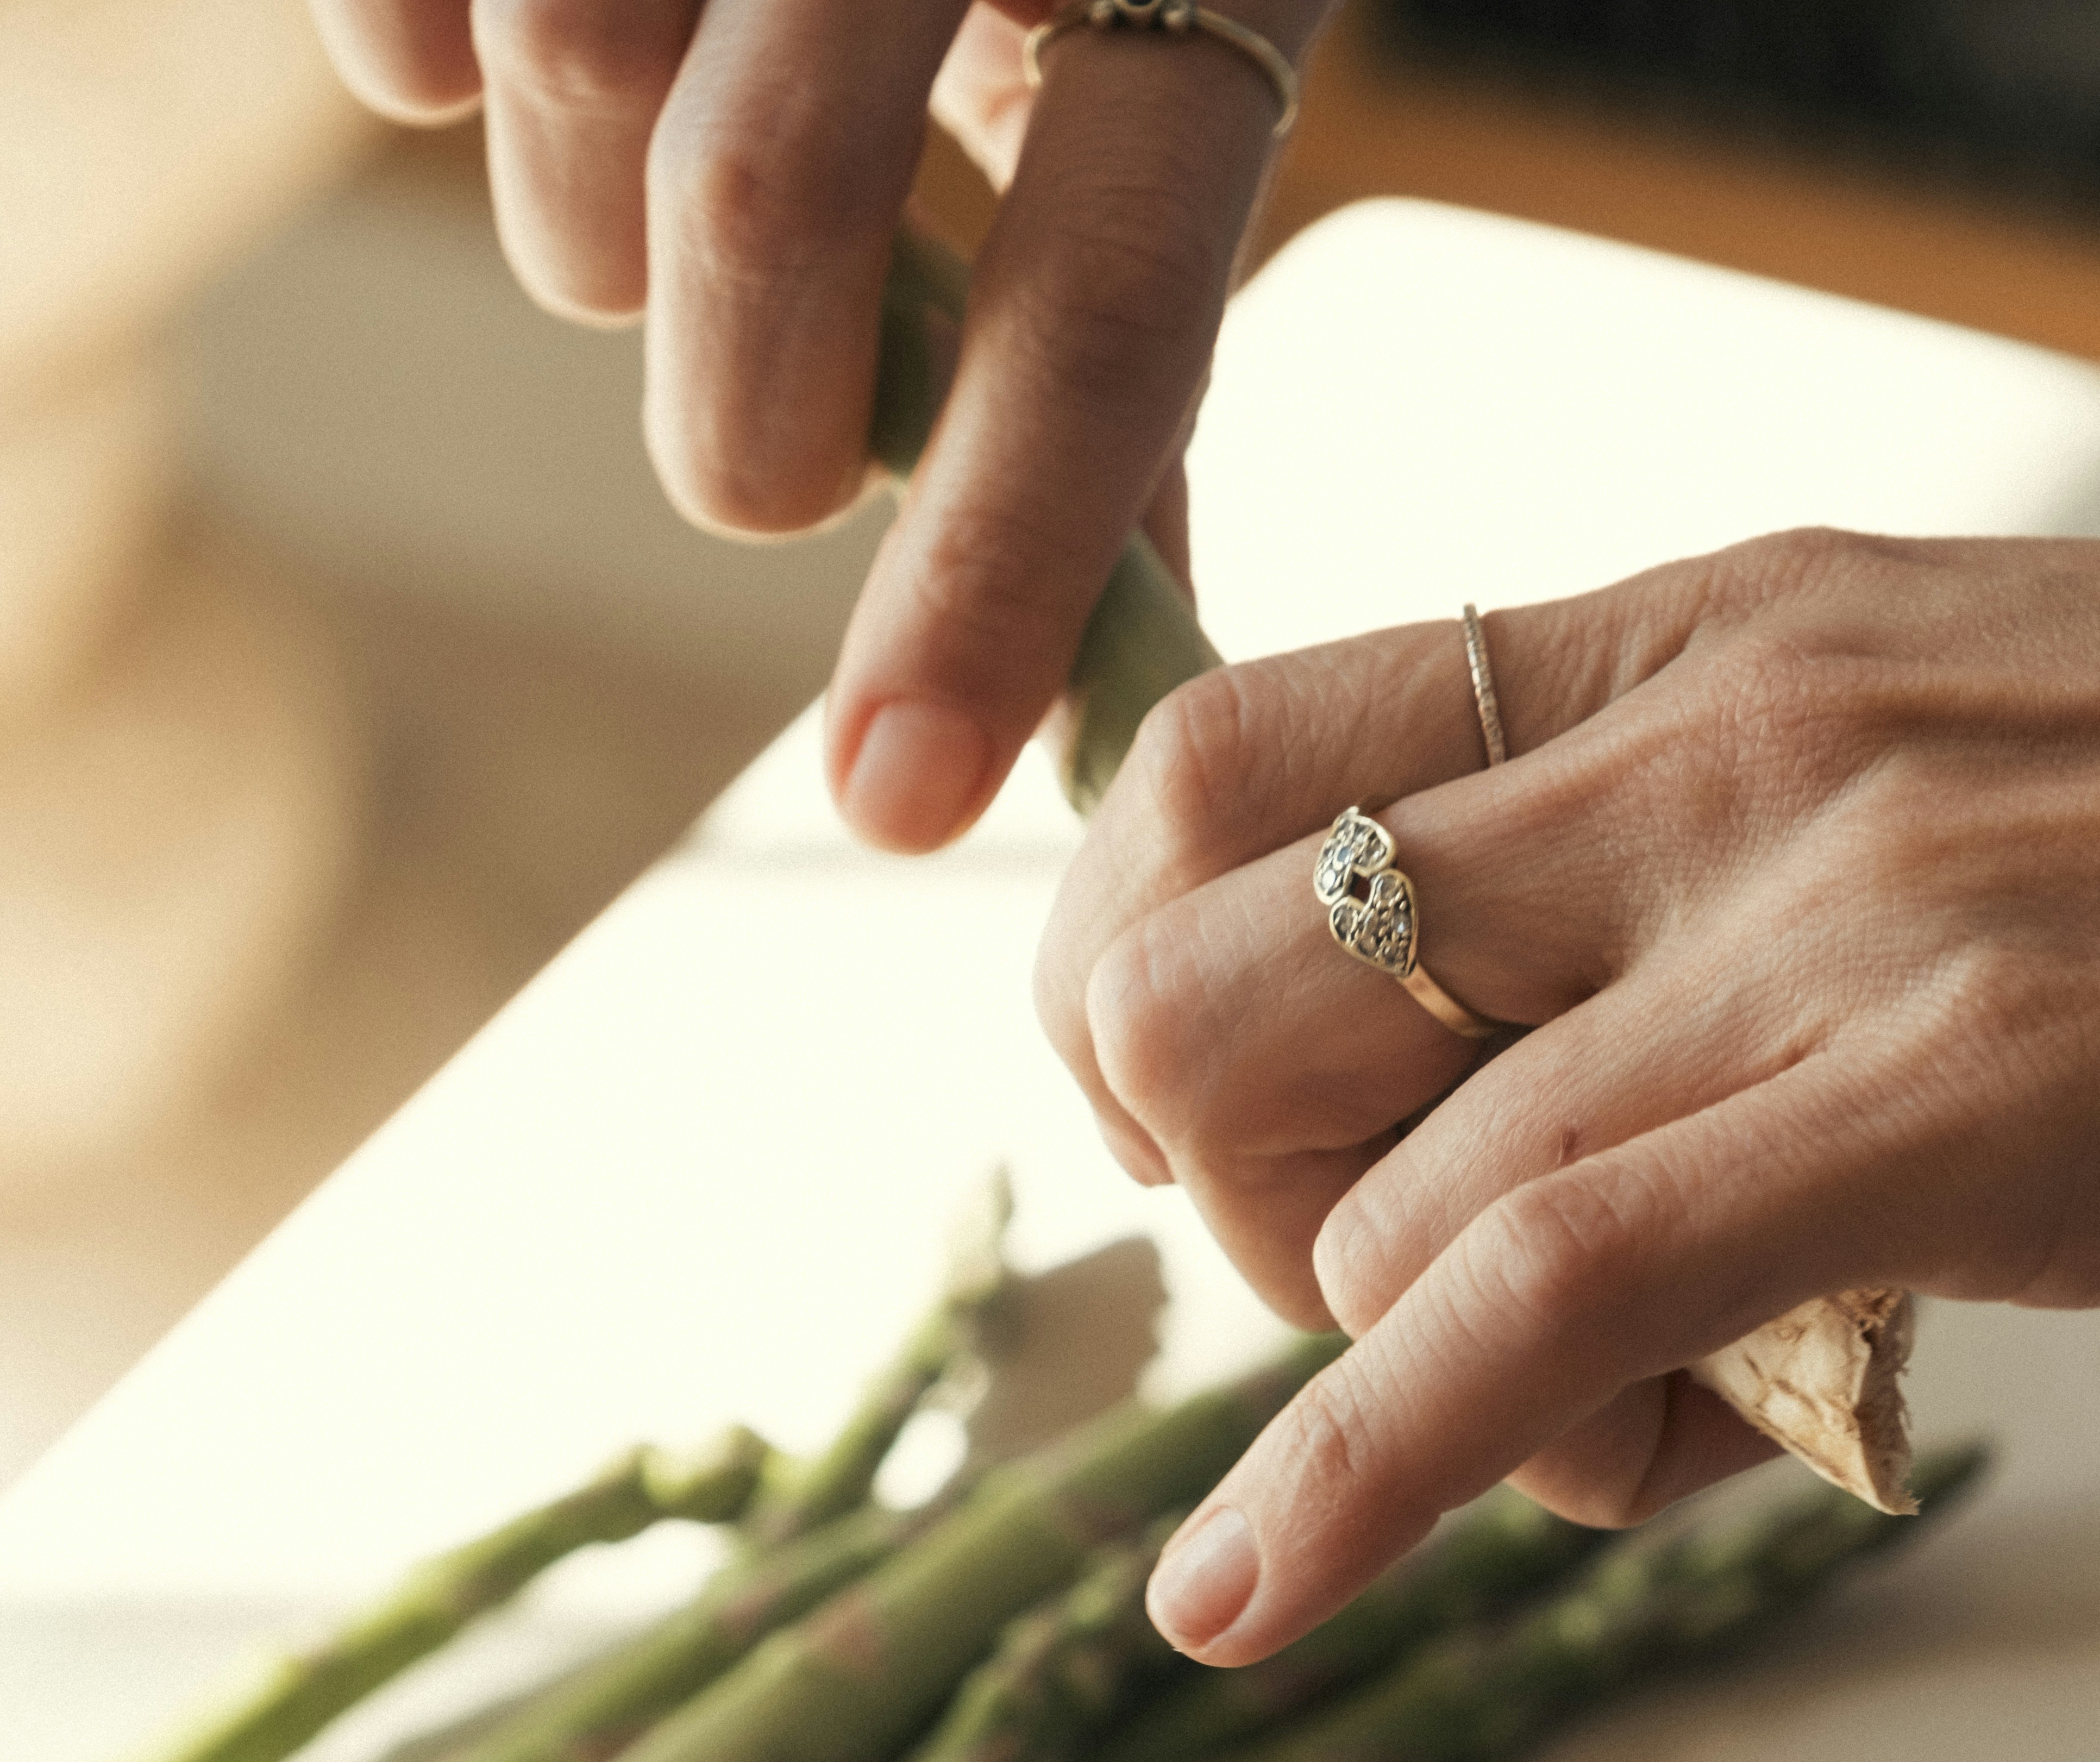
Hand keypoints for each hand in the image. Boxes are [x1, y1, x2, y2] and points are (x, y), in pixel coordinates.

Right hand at [304, 0, 1329, 846]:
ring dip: (586, 231)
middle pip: (762, 212)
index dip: (991, 576)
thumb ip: (1123, 379)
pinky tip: (522, 52)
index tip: (895, 806)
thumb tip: (1108, 724)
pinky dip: (431, 72)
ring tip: (662, 174)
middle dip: (732, 409)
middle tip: (757, 440)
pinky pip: (395, 20)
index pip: (1098, 310)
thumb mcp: (1164, 82)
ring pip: (564, 97)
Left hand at [1034, 530, 2099, 1660]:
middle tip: (1373, 1312)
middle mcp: (1727, 733)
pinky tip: (1247, 1608)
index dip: (1143, 973)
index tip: (1223, 1138)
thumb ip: (1760, 873)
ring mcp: (1831, 911)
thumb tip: (1599, 1048)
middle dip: (1219, 1193)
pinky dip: (1346, 1486)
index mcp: (1735, 628)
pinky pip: (1522, 1304)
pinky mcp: (1950, 1108)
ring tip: (1597, 1459)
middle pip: (1215, 959)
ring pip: (1374, 1181)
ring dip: (1383, 1386)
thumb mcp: (1996, 774)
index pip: (1245, 748)